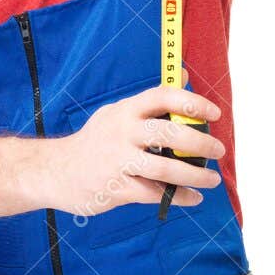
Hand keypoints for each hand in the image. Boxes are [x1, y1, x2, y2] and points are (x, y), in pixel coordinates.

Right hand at [40, 85, 225, 219]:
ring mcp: (118, 161)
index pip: (162, 96)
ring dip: (195, 176)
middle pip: (168, 132)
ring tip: (211, 180)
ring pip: (165, 168)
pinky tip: (192, 198)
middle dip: (200, 143)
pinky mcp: (116, 188)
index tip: (214, 114)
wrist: (56, 171)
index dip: (192, 102)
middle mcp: (122, 132)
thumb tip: (185, 76)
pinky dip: (178, 197)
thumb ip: (152, 101)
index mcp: (126, 110)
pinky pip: (154, 194)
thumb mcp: (118, 113)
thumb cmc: (96, 142)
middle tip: (218, 151)